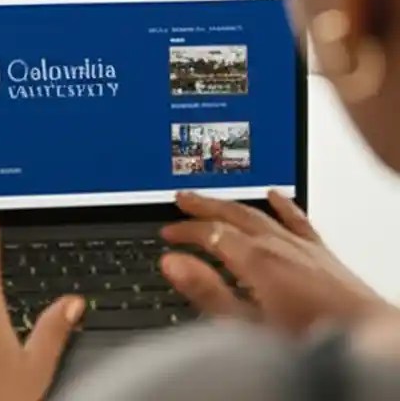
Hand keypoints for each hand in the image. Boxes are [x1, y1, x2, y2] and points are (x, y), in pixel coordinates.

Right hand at [160, 190, 389, 333]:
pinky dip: (282, 204)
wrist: (365, 338)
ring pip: (260, 213)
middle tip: (181, 200)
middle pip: (234, 215)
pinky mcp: (321, 253)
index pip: (211, 234)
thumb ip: (207, 291)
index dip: (185, 231)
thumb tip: (173, 263)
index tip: (168, 234)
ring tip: (215, 197)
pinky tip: (275, 195)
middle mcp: (279, 245)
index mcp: (256, 261)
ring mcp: (302, 246)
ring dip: (233, 203)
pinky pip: (298, 219)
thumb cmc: (310, 337)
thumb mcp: (245, 324)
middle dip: (204, 206)